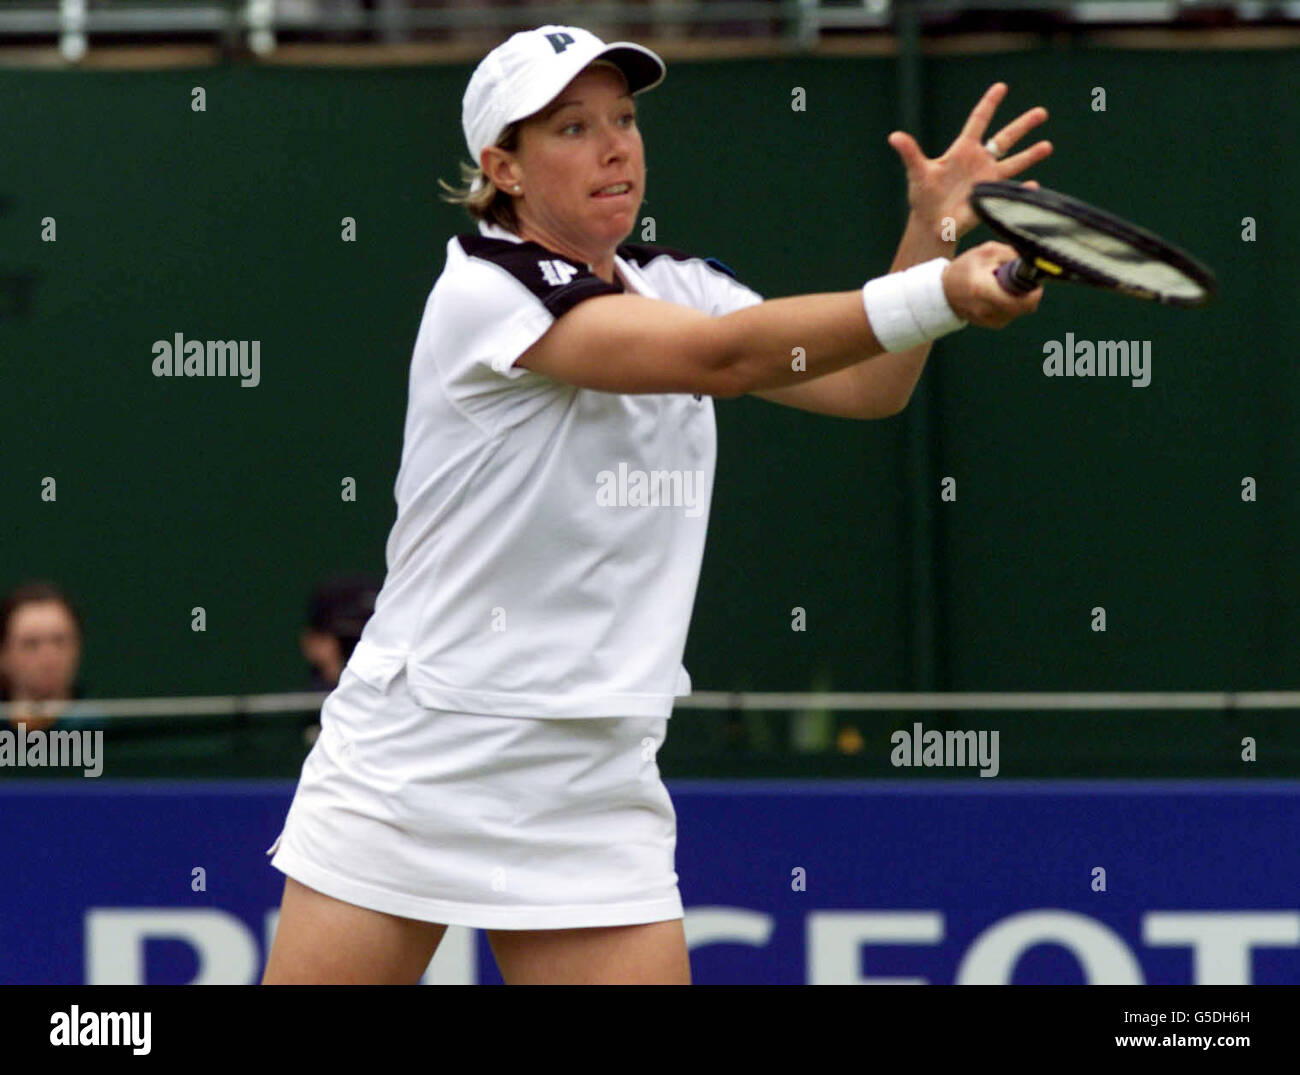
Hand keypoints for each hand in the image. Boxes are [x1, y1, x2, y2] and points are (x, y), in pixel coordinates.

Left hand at [887, 82, 1051, 240]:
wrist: (932, 222)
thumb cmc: (924, 195)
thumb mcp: (917, 172)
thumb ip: (910, 154)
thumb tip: (893, 136)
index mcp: (963, 150)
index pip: (979, 121)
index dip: (989, 104)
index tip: (1001, 87)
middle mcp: (980, 161)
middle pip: (1005, 138)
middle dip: (1023, 125)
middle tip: (1042, 113)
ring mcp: (988, 179)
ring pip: (1014, 163)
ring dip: (1030, 155)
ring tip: (1047, 146)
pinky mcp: (991, 198)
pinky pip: (1011, 192)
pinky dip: (1022, 189)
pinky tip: (1035, 185)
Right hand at [942, 242, 1042, 327]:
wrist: (945, 290)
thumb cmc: (967, 267)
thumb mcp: (988, 251)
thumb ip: (1012, 254)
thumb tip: (1035, 262)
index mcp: (985, 291)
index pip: (1025, 302)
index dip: (1035, 291)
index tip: (1032, 280)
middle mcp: (987, 310)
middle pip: (1026, 307)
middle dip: (1027, 293)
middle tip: (1017, 280)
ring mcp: (989, 321)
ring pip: (1020, 311)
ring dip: (1018, 298)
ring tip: (1003, 286)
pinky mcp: (991, 324)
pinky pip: (1012, 314)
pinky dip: (1011, 304)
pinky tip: (998, 295)